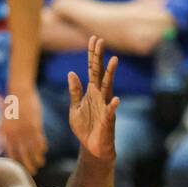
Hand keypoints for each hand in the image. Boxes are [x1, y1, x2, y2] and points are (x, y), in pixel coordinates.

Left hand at [0, 85, 46, 172]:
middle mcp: (15, 134)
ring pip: (32, 149)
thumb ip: (0, 129)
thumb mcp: (2, 117)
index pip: (11, 152)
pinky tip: (44, 151)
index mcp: (6, 133)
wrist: (19, 92)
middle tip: (33, 172)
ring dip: (37, 158)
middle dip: (28, 164)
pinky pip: (39, 139)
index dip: (17, 162)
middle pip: (23, 154)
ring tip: (41, 163)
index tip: (20, 169)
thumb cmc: (10, 104)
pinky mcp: (35, 125)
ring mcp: (25, 130)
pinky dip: (42, 146)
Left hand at [68, 36, 119, 160]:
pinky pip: (111, 112)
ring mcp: (105, 106)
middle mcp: (100, 96)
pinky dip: (113, 106)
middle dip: (100, 57)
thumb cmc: (85, 127)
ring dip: (111, 74)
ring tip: (114, 60)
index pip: (92, 70)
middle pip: (100, 73)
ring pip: (108, 87)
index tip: (93, 39)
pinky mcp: (108, 120)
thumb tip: (71, 73)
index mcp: (91, 92)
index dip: (92, 55)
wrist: (92, 148)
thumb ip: (75, 92)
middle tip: (101, 40)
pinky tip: (116, 99)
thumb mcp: (75, 108)